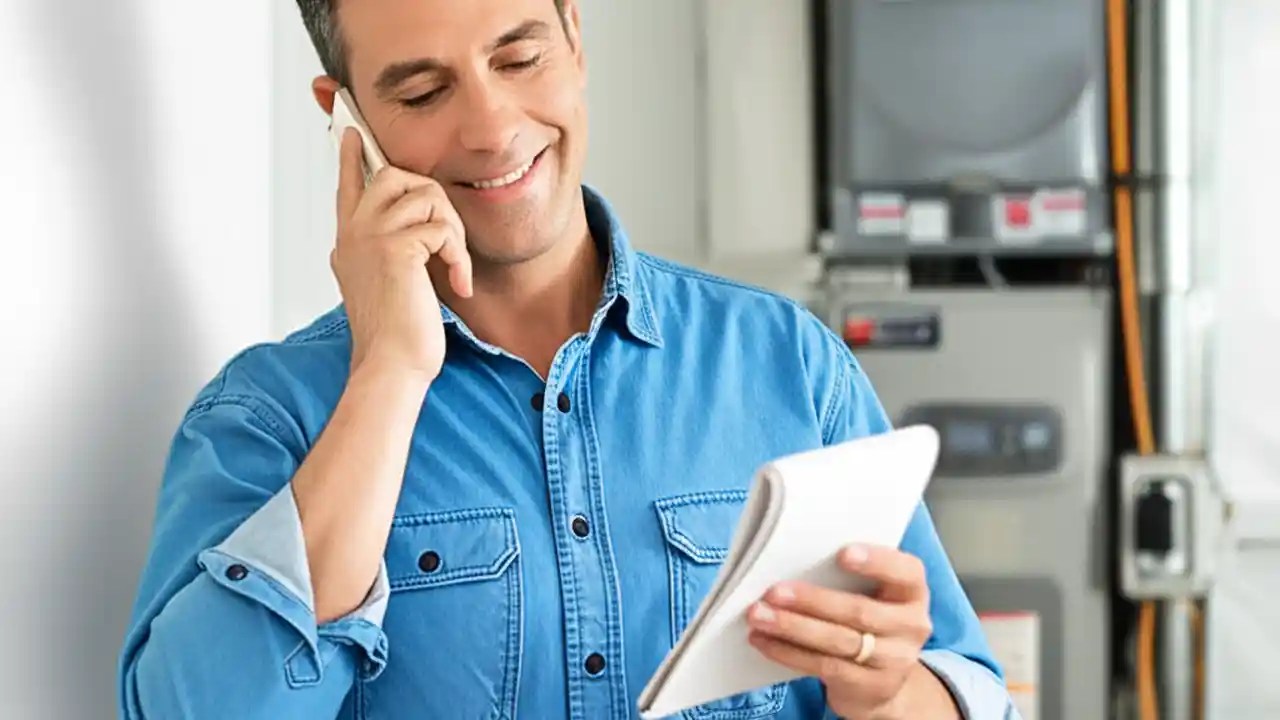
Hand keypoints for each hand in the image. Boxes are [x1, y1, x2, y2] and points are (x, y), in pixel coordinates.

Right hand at [332, 127, 472, 381]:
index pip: (348, 186)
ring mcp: (369, 237)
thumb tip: (414, 233)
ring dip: (453, 233)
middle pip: (394, 175)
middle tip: (447, 242)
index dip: (351, 156)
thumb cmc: (398, 337)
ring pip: (427, 196)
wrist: (392, 365)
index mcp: (348, 243)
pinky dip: (459, 257)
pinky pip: (443, 228)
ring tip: (453, 269)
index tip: (350, 128)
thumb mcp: (389, 286)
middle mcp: (353, 233)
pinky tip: (458, 284)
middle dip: (434, 199)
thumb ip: (391, 253)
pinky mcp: (394, 248)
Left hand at [746, 544, 952, 719]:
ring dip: (793, 627)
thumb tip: (791, 556)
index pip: (905, 571)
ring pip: (839, 641)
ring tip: (759, 615)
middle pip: (860, 611)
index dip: (876, 561)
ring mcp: (895, 660)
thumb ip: (847, 575)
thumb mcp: (871, 594)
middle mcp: (911, 625)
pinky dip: (789, 653)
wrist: (882, 682)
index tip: (842, 553)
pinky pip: (825, 667)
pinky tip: (764, 641)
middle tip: (773, 592)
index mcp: (912, 591)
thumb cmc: (866, 619)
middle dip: (812, 600)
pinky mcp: (870, 686)